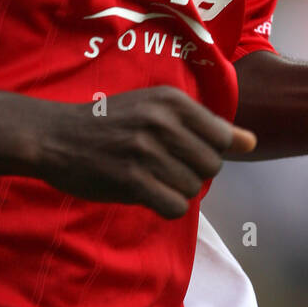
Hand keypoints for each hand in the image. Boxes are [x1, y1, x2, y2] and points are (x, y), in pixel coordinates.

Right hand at [38, 85, 256, 218]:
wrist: (55, 136)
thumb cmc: (110, 123)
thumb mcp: (157, 109)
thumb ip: (205, 125)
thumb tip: (252, 142)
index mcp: (172, 100)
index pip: (222, 137)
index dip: (207, 151)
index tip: (181, 151)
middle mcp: (162, 121)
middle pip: (212, 165)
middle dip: (193, 173)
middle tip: (163, 167)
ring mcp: (147, 151)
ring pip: (194, 188)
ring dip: (176, 190)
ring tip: (150, 177)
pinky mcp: (132, 180)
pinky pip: (175, 206)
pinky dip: (165, 206)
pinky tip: (146, 193)